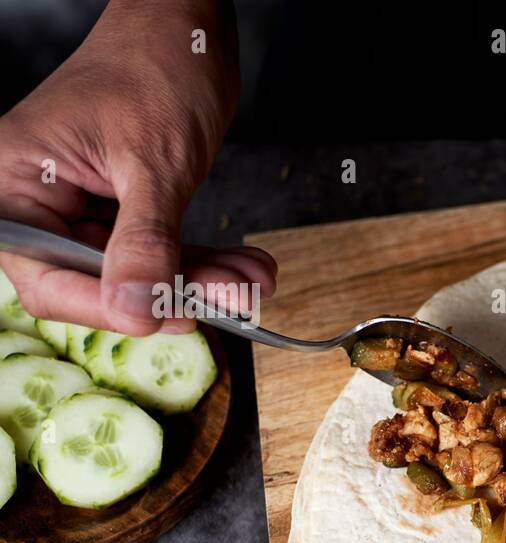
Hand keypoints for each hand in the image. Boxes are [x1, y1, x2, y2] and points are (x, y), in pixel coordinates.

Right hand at [0, 0, 275, 334]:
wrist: (186, 27)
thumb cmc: (155, 68)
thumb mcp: (155, 164)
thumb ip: (145, 243)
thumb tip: (136, 311)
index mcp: (16, 182)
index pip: (47, 276)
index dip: (107, 308)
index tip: (164, 319)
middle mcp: (40, 200)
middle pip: (98, 282)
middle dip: (171, 292)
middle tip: (232, 298)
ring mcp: (83, 207)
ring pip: (139, 272)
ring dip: (200, 280)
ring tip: (252, 281)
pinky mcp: (122, 208)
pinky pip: (160, 251)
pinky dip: (204, 262)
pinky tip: (247, 268)